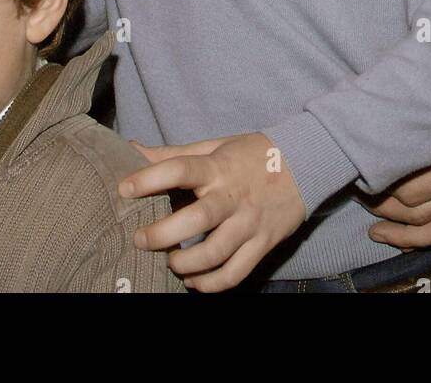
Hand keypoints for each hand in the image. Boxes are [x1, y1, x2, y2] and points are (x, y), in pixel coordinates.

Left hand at [119, 131, 305, 291]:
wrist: (306, 162)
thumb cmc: (251, 154)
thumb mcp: (215, 146)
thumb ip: (174, 154)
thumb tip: (132, 148)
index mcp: (219, 167)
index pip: (181, 169)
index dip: (149, 178)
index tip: (124, 189)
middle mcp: (233, 196)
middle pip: (196, 219)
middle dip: (162, 234)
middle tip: (141, 239)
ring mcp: (250, 223)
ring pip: (215, 253)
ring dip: (186, 264)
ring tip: (171, 261)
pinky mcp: (263, 243)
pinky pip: (235, 273)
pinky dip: (211, 284)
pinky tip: (194, 281)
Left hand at [361, 122, 430, 248]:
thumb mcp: (424, 99)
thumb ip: (400, 122)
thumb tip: (358, 136)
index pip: (409, 191)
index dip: (377, 186)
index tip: (355, 175)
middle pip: (417, 208)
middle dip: (382, 204)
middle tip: (357, 192)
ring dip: (398, 229)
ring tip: (373, 224)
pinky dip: (420, 238)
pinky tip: (394, 238)